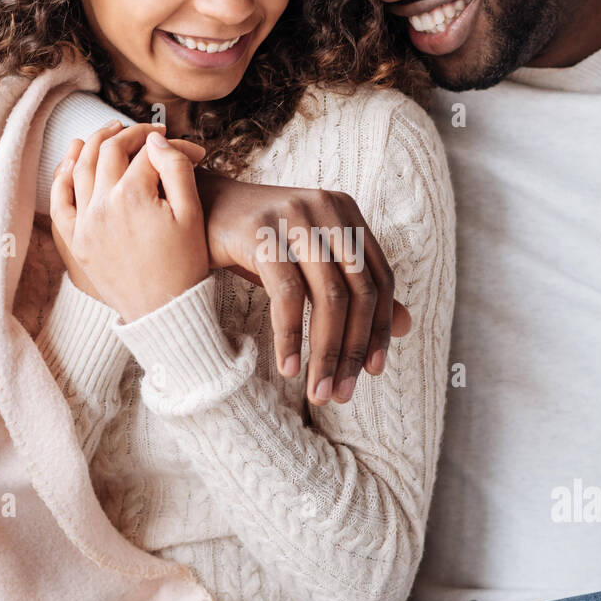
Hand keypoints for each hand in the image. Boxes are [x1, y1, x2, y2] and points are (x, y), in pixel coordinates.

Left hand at [50, 121, 208, 321]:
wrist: (165, 311)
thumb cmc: (185, 264)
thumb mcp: (192, 213)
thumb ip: (176, 168)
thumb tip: (157, 140)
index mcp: (133, 195)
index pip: (145, 152)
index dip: (164, 142)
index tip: (176, 142)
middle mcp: (102, 205)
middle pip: (109, 152)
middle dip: (128, 134)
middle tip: (143, 132)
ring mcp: (85, 223)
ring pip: (80, 168)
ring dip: (93, 144)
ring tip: (109, 132)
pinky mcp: (76, 241)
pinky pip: (60, 201)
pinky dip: (62, 176)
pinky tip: (72, 161)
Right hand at [195, 170, 410, 406]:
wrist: (193, 210)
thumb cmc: (256, 243)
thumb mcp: (310, 264)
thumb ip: (355, 290)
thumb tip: (408, 326)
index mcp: (346, 212)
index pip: (380, 278)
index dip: (381, 328)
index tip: (374, 371)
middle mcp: (326, 207)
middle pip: (358, 291)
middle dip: (353, 349)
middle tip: (342, 394)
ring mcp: (293, 215)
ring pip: (327, 296)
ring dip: (326, 352)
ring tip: (318, 391)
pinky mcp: (258, 230)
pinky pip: (286, 294)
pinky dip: (290, 337)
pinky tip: (289, 367)